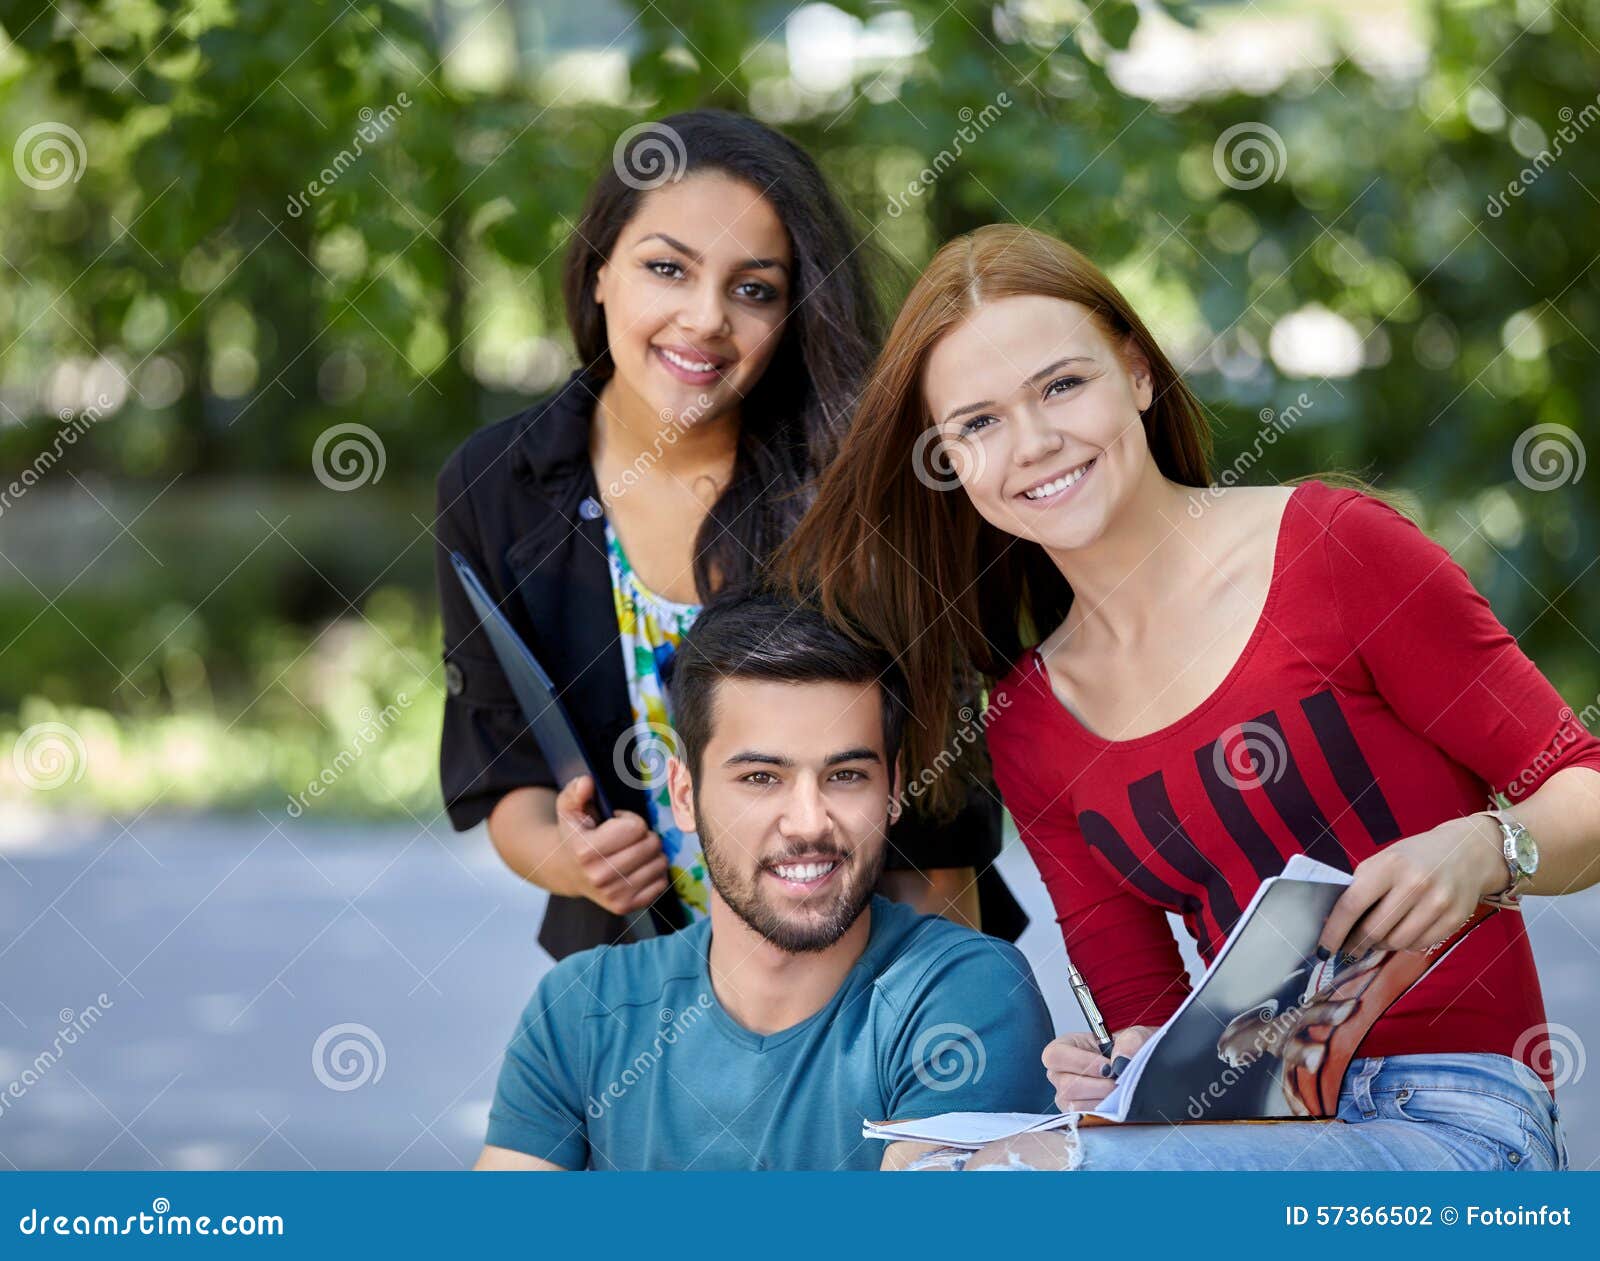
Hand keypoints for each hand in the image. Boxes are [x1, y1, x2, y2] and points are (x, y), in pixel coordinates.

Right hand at [555, 776, 668, 916]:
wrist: (567, 871)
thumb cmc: (575, 835)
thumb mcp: (569, 809)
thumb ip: (576, 792)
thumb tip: (587, 782)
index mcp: (586, 851)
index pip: (636, 828)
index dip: (630, 819)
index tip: (617, 823)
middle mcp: (599, 877)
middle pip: (651, 845)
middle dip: (644, 835)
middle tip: (628, 837)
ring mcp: (613, 895)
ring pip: (660, 863)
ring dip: (651, 853)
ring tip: (632, 851)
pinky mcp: (625, 907)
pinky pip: (661, 883)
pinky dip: (654, 872)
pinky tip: (637, 867)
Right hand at [1042, 1025, 1156, 1111]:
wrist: (1133, 1071)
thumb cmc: (1125, 1051)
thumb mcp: (1132, 1037)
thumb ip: (1130, 1041)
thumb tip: (1121, 1061)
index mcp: (1064, 1048)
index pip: (1055, 1056)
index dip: (1081, 1063)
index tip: (1108, 1067)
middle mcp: (1059, 1074)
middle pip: (1066, 1085)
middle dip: (1098, 1086)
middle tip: (1118, 1083)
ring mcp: (1065, 1097)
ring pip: (1074, 1105)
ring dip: (1102, 1102)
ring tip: (1119, 1094)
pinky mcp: (1076, 1116)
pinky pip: (1084, 1120)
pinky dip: (1103, 1115)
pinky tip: (1115, 1106)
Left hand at [1317, 814, 1506, 958]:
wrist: (1466, 852)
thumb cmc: (1414, 858)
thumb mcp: (1383, 861)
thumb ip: (1360, 887)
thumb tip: (1335, 923)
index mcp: (1389, 865)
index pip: (1352, 905)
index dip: (1334, 931)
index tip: (1323, 948)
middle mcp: (1415, 884)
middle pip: (1374, 930)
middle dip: (1357, 943)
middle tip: (1350, 947)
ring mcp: (1438, 903)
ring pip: (1397, 942)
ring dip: (1381, 945)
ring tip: (1377, 938)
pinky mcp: (1456, 918)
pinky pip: (1419, 945)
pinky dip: (1405, 945)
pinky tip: (1402, 934)